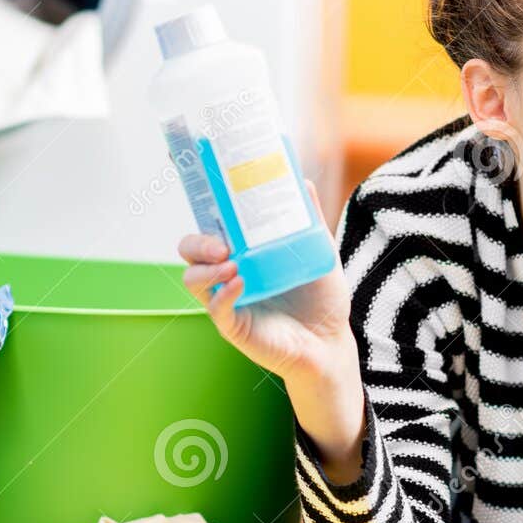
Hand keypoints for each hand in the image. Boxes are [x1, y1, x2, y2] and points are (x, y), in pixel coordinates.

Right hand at [177, 180, 356, 384]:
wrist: (332, 340)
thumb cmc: (321, 297)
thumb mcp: (318, 251)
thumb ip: (309, 219)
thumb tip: (304, 182)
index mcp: (241, 251)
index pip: (210, 225)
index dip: (199, 208)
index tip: (202, 189)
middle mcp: (227, 273)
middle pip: (190, 251)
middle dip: (198, 242)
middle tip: (221, 244)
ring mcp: (227, 300)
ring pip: (193, 279)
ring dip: (205, 269)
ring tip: (229, 263)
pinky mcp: (234, 326)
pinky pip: (217, 309)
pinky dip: (224, 294)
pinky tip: (240, 284)